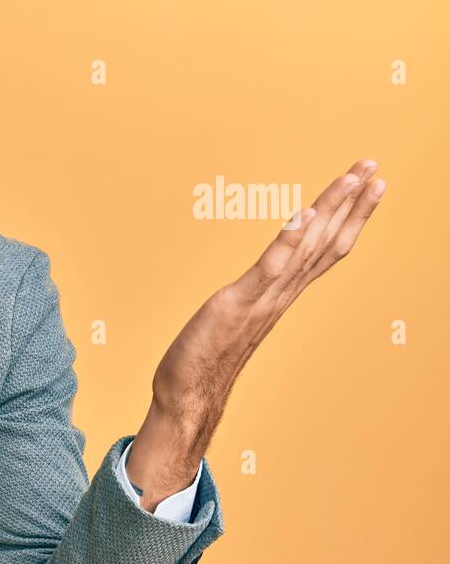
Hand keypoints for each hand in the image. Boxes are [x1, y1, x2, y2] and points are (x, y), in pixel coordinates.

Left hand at [128, 159, 386, 505]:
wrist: (188, 396)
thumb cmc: (206, 356)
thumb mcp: (239, 314)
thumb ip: (256, 293)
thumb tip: (269, 273)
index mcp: (281, 294)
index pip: (325, 249)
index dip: (351, 217)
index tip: (372, 185)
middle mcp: (280, 295)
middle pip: (326, 242)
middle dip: (352, 203)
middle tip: (374, 167)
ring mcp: (261, 300)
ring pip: (306, 249)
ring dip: (329, 210)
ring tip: (351, 177)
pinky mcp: (236, 304)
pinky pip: (268, 270)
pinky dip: (287, 242)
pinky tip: (301, 215)